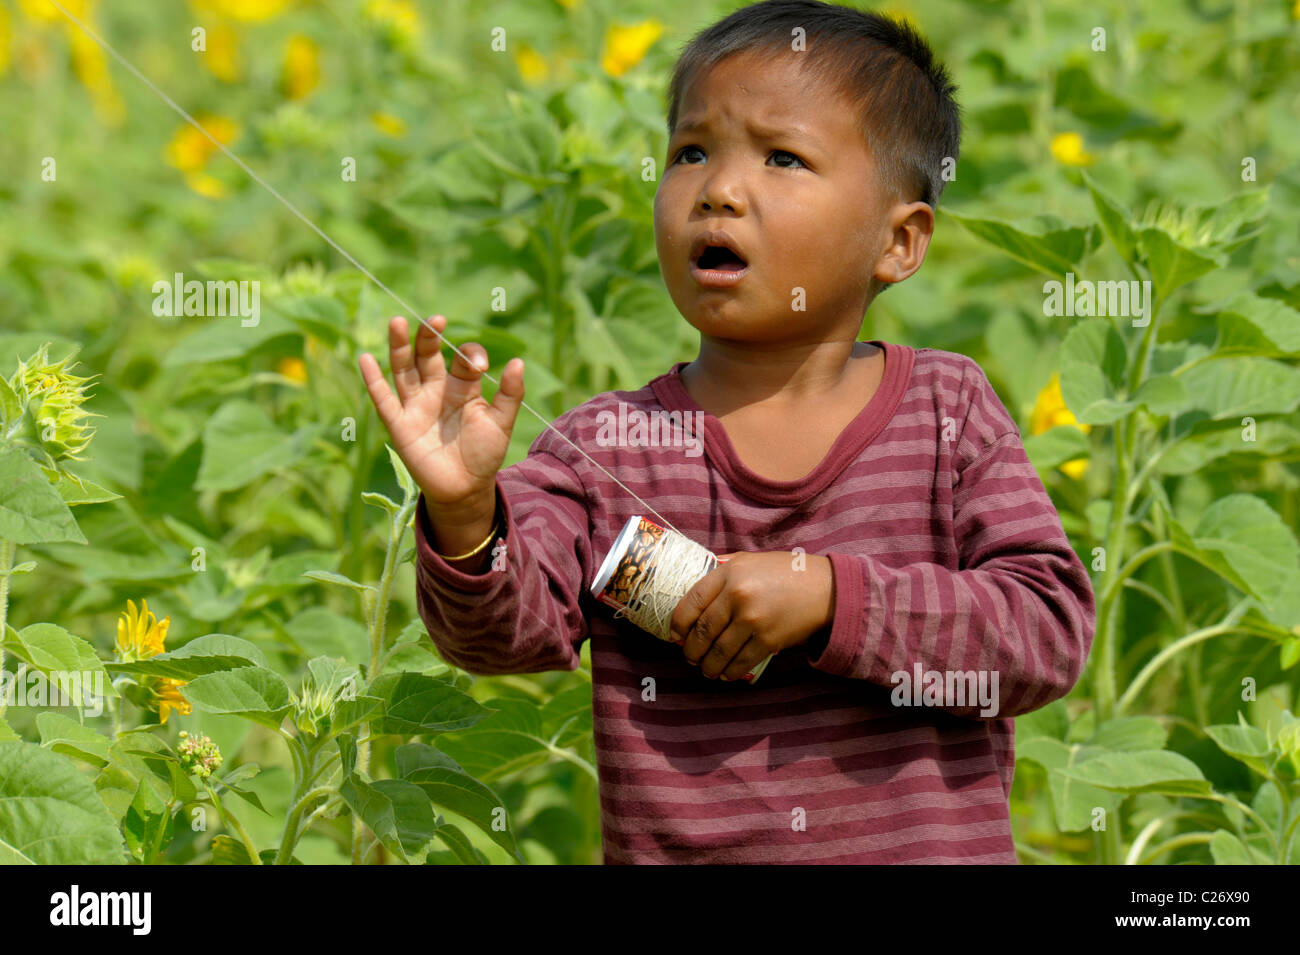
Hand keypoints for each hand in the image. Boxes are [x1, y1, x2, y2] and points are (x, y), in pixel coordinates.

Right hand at [358, 315, 524, 517]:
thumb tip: (518, 361)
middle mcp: (436, 390)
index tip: (478, 365)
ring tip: (397, 322)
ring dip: (399, 347)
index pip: (462, 359)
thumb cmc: (484, 453)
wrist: (466, 489)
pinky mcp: (400, 425)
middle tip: (435, 320)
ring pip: (403, 370)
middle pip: (428, 355)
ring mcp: (416, 405)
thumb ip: (510, 394)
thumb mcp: (501, 422)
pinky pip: (384, 400)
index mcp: (461, 386)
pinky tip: (365, 359)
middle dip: (429, 337)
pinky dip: (373, 380)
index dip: (469, 355)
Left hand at [669, 552, 834, 680]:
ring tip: (705, 670)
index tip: (674, 635)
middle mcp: (737, 596)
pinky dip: (729, 672)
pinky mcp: (769, 640)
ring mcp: (753, 620)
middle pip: (701, 632)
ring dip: (707, 666)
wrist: (823, 588)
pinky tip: (725, 674)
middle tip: (689, 657)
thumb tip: (693, 581)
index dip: (677, 624)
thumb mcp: (748, 560)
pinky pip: (740, 662)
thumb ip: (721, 568)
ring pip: (718, 652)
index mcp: (728, 574)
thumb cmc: (783, 572)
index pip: (690, 602)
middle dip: (691, 650)